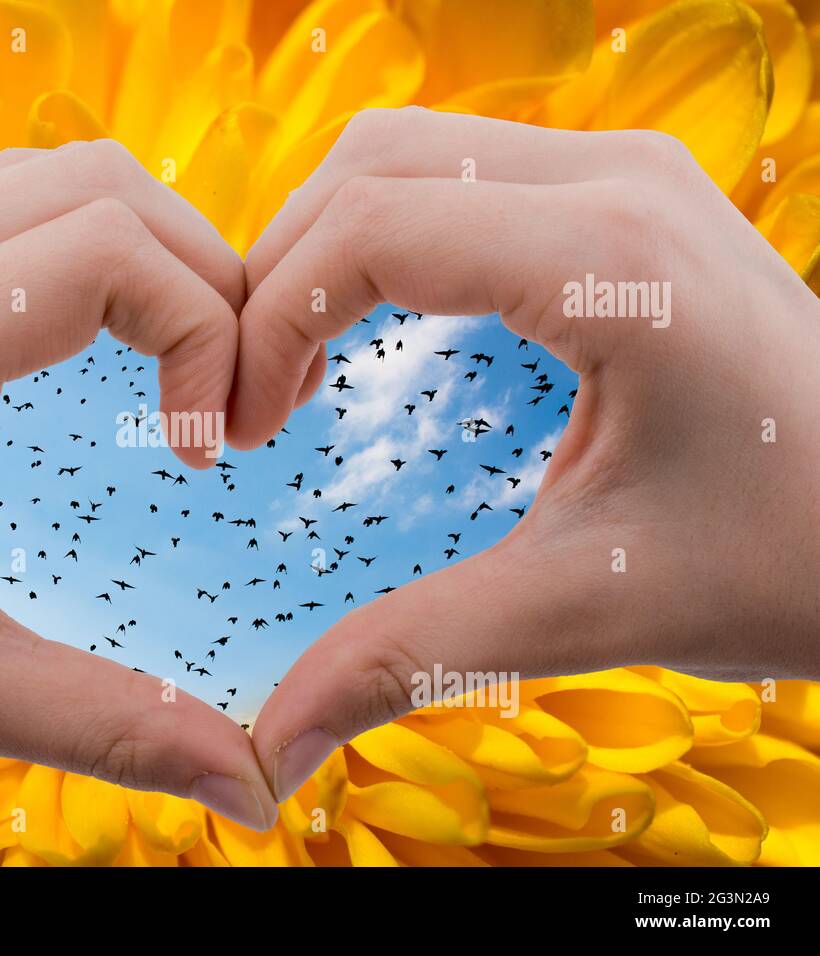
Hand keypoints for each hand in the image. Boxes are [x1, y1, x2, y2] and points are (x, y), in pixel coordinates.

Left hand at [0, 141, 279, 829]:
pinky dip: (107, 249)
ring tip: (191, 368)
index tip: (210, 452)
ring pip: (70, 178)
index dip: (203, 334)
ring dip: (161, 255)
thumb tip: (249, 782)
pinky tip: (119, 346)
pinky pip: (27, 204)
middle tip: (228, 407)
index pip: (104, 254)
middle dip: (208, 283)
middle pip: (107, 191)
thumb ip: (99, 724)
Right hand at [232, 107, 819, 801]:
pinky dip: (388, 239)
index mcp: (610, 261)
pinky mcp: (627, 198)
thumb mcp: (585, 606)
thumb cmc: (784, 560)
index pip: (370, 227)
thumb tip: (266, 750)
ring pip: (412, 154)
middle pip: (374, 166)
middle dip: (281, 274)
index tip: (240, 430)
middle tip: (255, 400)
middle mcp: (619, 180)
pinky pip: (462, 175)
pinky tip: (378, 330)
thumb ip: (409, 658)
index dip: (267, 320)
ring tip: (299, 364)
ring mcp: (629, 174)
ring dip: (330, 247)